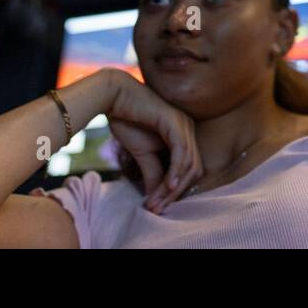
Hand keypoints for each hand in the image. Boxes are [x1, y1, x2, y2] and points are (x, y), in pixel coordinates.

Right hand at [103, 70, 201, 213]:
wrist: (114, 97)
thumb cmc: (128, 120)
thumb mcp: (142, 153)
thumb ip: (153, 173)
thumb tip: (155, 199)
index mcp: (184, 135)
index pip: (190, 169)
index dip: (177, 191)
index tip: (158, 207)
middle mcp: (189, 129)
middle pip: (194, 169)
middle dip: (176, 193)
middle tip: (156, 209)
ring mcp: (185, 125)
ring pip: (189, 164)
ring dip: (173, 187)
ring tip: (156, 203)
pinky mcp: (176, 122)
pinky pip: (182, 152)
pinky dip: (176, 171)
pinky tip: (168, 186)